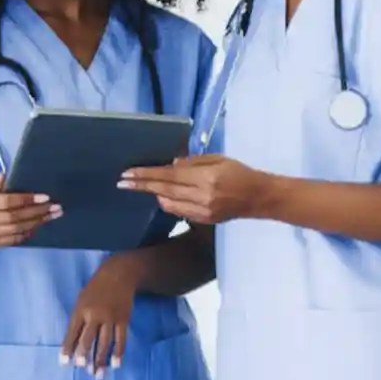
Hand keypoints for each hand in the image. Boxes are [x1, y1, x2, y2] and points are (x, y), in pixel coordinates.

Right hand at [0, 174, 61, 249]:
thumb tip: (4, 176)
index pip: (6, 202)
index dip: (26, 199)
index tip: (45, 196)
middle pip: (15, 217)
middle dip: (38, 212)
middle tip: (56, 206)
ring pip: (16, 229)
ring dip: (37, 223)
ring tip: (54, 215)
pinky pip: (13, 240)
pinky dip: (28, 233)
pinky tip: (39, 226)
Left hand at [61, 260, 134, 379]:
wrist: (117, 275)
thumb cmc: (95, 289)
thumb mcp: (81, 299)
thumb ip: (78, 319)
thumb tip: (74, 341)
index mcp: (81, 309)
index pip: (72, 332)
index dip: (67, 348)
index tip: (64, 362)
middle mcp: (94, 315)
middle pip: (88, 338)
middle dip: (83, 354)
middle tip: (81, 367)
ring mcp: (110, 318)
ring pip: (104, 342)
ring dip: (100, 359)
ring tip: (97, 373)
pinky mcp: (123, 319)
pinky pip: (120, 339)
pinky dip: (118, 353)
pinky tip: (115, 364)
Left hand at [118, 154, 273, 223]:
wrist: (258, 197)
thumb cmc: (239, 172)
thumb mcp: (217, 159)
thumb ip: (192, 162)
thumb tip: (170, 164)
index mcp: (205, 178)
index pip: (169, 175)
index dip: (147, 174)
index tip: (128, 173)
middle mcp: (202, 196)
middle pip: (164, 190)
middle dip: (141, 186)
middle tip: (122, 182)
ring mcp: (203, 211)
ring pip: (169, 204)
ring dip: (154, 194)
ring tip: (143, 186)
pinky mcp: (204, 220)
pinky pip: (179, 212)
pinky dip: (168, 203)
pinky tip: (163, 196)